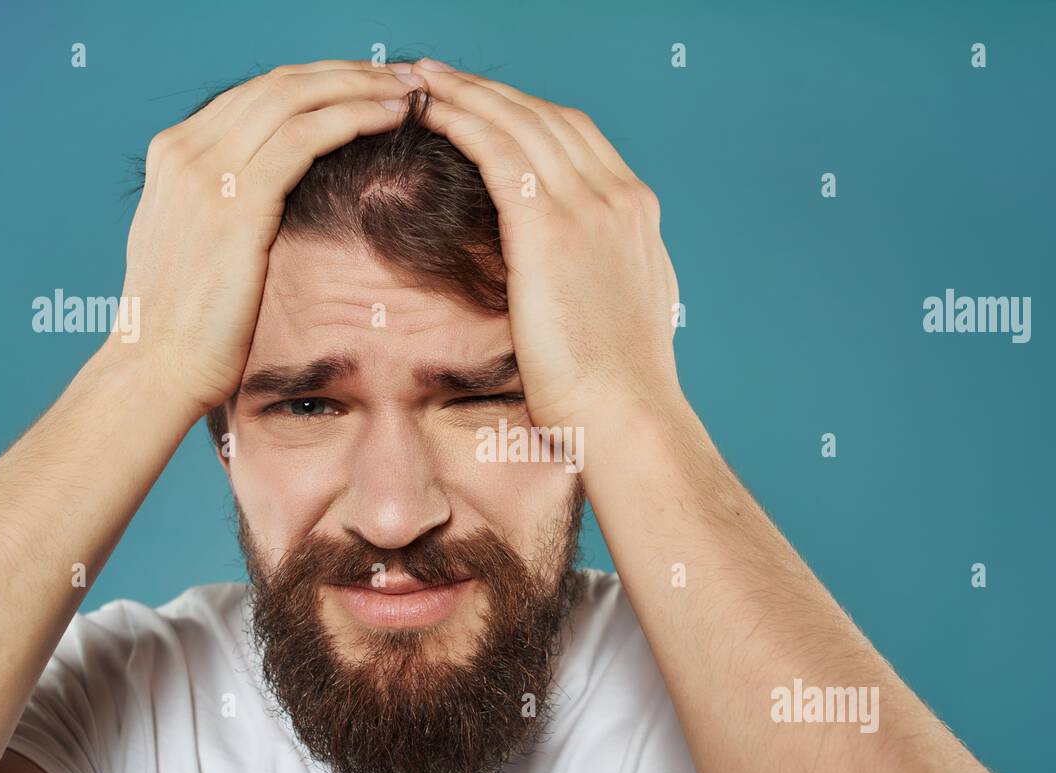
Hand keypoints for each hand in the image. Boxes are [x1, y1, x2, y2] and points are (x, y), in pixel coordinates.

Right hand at [117, 61, 420, 412]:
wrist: (157, 368)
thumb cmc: (191, 325)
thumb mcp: (202, 247)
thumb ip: (229, 207)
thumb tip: (276, 199)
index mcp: (177, 153)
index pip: (260, 94)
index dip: (322, 81)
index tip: (372, 84)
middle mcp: (186, 148)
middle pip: (281, 84)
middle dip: (350, 72)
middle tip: (406, 75)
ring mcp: (206, 170)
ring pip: (297, 98)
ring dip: (362, 86)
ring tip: (412, 91)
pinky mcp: (235, 201)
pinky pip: (304, 137)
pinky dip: (353, 117)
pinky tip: (392, 117)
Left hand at [409, 60, 682, 432]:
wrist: (628, 415)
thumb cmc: (615, 386)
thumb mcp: (619, 311)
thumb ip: (599, 270)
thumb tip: (572, 270)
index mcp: (635, 213)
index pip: (575, 137)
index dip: (524, 113)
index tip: (484, 105)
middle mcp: (618, 197)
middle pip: (546, 116)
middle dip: (490, 90)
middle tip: (440, 75)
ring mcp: (590, 206)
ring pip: (519, 121)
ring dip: (466, 91)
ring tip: (420, 77)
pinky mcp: (551, 227)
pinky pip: (498, 150)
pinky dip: (463, 119)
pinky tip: (430, 110)